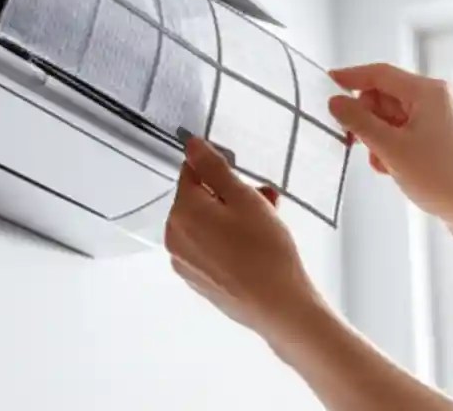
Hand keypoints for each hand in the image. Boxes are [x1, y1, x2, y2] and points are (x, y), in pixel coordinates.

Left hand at [165, 137, 325, 343]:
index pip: (190, 172)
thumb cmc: (265, 249)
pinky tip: (256, 248)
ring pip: (206, 224)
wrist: (277, 306)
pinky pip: (209, 247)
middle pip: (199, 200)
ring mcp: (184, 261)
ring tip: (268, 224)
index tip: (246, 182)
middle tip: (265, 202)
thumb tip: (190, 145)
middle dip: (230, 196)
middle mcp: (174, 236)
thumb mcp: (244, 198)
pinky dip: (228, 241)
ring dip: (233, 217)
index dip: (219, 171)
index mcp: (181, 211)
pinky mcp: (197, 280)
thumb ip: (214, 168)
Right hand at [328, 63, 452, 227]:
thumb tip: (336, 102)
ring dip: (379, 138)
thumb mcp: (390, 148)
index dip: (351, 77)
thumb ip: (358, 122)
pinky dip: (393, 146)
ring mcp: (440, 118)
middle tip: (357, 143)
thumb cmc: (441, 178)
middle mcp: (437, 99)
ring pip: (392, 117)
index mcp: (429, 92)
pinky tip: (394, 167)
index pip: (380, 74)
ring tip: (384, 163)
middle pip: (384, 97)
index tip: (328, 82)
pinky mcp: (440, 137)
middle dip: (367, 120)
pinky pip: (405, 131)